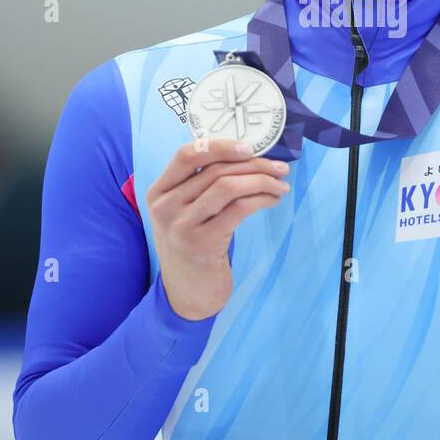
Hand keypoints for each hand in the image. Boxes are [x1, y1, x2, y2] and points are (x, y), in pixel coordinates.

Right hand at [144, 137, 290, 319]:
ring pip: (229, 186)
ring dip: (262, 181)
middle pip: (216, 170)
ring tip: (281, 185)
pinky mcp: (203, 243)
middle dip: (254, 164)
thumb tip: (247, 155)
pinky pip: (239, 209)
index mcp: (158, 191)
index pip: (188, 155)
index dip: (221, 146)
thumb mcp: (183, 213)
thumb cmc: (191, 245)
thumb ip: (199, 186)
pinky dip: (261, 199)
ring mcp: (182, 225)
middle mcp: (165, 206)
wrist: (188, 293)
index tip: (250, 147)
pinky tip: (273, 200)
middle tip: (280, 168)